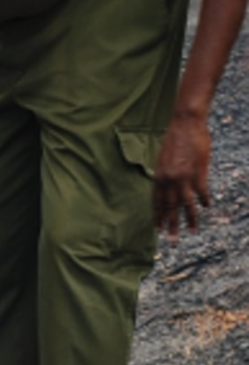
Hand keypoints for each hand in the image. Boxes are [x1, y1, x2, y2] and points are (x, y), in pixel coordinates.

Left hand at [153, 113, 211, 240]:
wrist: (185, 124)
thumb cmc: (175, 139)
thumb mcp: (164, 159)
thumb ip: (165, 175)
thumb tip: (167, 187)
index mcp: (158, 176)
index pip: (156, 201)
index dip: (157, 216)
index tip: (158, 229)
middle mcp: (169, 179)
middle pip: (169, 207)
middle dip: (170, 224)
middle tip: (171, 240)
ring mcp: (184, 177)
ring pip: (186, 204)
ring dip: (189, 219)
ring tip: (192, 231)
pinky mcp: (198, 173)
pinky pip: (201, 192)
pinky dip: (204, 200)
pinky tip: (207, 207)